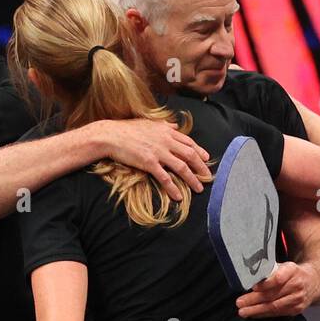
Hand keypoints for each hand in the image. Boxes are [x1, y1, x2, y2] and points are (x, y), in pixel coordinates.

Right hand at [95, 118, 210, 201]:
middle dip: (201, 167)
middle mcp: (166, 141)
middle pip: (190, 155)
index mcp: (166, 131)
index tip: (206, 159)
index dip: (199, 151)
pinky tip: (179, 197)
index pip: (188, 142)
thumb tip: (174, 125)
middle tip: (208, 177)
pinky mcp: (149, 163)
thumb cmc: (127, 129)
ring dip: (192, 179)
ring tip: (199, 188)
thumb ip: (164, 126)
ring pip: (181, 167)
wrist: (111, 135)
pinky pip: (165, 178)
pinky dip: (173, 188)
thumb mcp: (149, 123)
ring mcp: (158, 152)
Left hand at [236, 261, 319, 317]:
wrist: (315, 282)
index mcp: (292, 270)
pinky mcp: (297, 309)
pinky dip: (263, 314)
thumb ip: (269, 270)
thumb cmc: (293, 273)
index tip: (253, 286)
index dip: (266, 283)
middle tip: (239, 302)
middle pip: (273, 294)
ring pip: (274, 306)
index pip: (279, 278)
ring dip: (256, 310)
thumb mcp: (284, 266)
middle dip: (254, 299)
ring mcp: (298, 299)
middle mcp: (297, 285)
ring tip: (242, 311)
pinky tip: (252, 314)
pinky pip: (277, 313)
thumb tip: (249, 275)